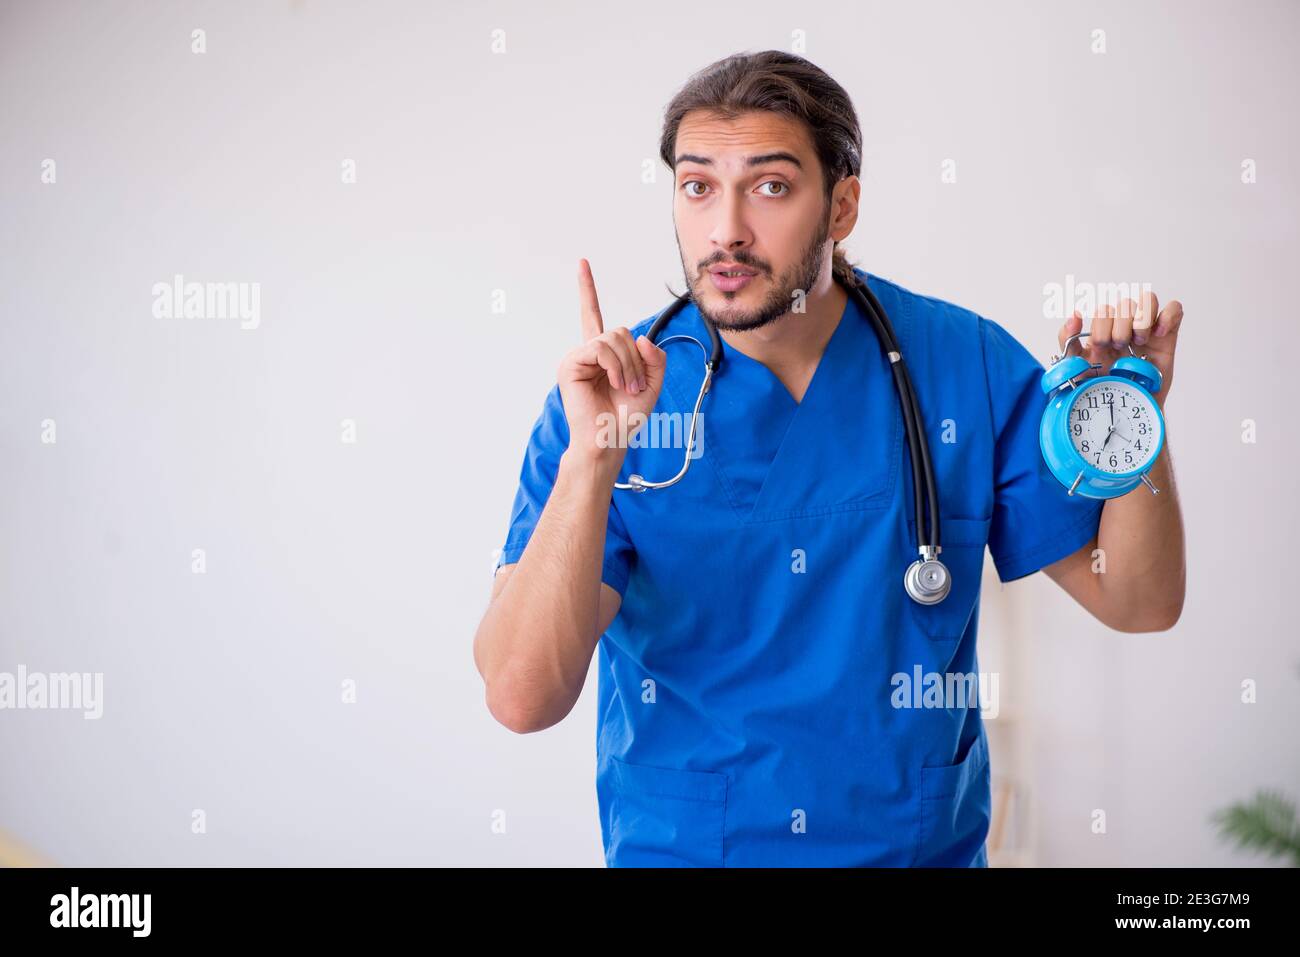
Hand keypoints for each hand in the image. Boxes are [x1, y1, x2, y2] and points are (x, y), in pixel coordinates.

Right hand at [556, 259, 666, 466]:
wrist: (609, 439)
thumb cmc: (626, 417)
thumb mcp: (652, 384)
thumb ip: (655, 358)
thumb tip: (640, 339)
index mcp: (603, 355)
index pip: (594, 315)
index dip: (587, 289)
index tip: (582, 263)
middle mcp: (588, 352)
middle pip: (620, 331)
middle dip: (635, 358)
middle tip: (633, 384)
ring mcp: (577, 357)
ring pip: (613, 338)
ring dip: (628, 364)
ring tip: (625, 387)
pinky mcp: (570, 364)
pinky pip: (600, 348)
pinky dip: (615, 365)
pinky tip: (615, 382)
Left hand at [1056, 292, 1183, 407]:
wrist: (1125, 409)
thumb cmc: (1101, 388)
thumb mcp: (1076, 366)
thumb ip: (1068, 340)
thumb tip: (1074, 315)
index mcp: (1102, 330)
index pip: (1104, 309)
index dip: (1102, 324)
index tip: (1102, 346)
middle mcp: (1124, 326)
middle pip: (1125, 303)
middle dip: (1121, 327)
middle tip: (1121, 347)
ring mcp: (1147, 329)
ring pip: (1148, 299)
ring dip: (1142, 320)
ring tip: (1139, 341)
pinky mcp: (1167, 335)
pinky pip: (1174, 309)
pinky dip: (1168, 316)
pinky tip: (1159, 334)